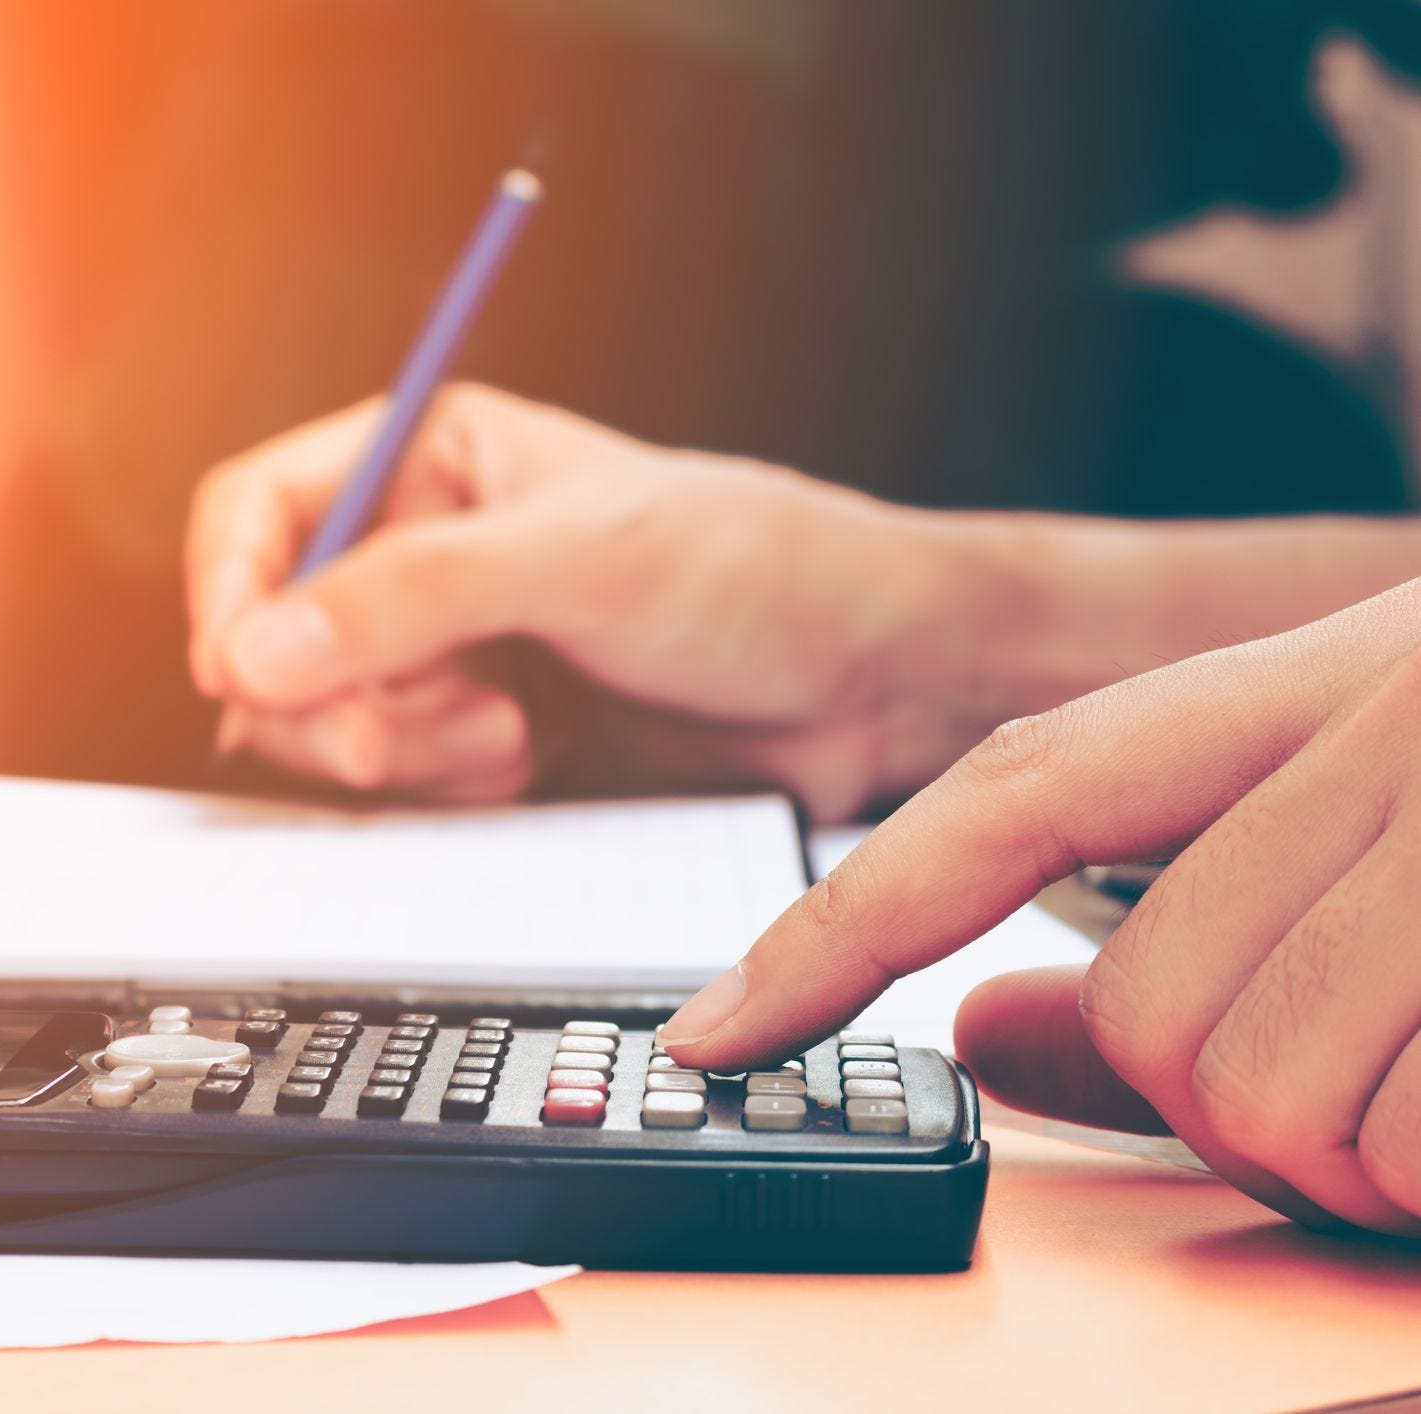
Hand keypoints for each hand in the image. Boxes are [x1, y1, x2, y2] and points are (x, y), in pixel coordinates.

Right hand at [186, 384, 1000, 817]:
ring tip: (506, 734)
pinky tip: (524, 760)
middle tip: (398, 734)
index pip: (261, 510)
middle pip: (275, 633)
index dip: (230, 590)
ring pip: (326, 716)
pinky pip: (397, 776)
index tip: (243, 668)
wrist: (867, 681)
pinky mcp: (483, 731)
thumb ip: (416, 594)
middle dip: (329, 696)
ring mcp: (451, 648)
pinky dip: (441, 784)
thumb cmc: (757, 570)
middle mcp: (426, 550)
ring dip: (398, 747)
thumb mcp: (583, 559)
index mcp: (434, 459)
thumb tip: (258, 647)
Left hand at [661, 580, 1420, 1234]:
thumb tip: (984, 1037)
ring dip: (1334, 1145)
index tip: (718, 1029)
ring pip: (1245, 1091)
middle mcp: (1376, 733)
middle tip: (1345, 1072)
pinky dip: (1419, 1175)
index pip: (1013, 794)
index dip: (844, 925)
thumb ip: (1170, 922)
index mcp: (1312, 687)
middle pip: (1134, 1003)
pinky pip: (1397, 1150)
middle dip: (1211, 1095)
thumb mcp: (1373, 834)